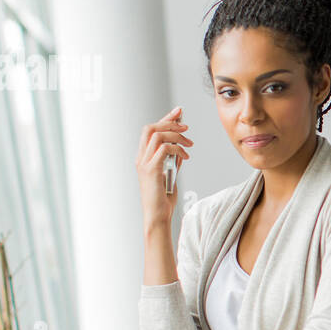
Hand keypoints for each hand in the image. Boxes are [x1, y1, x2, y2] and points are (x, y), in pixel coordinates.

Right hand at [137, 106, 193, 229]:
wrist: (158, 216)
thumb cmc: (163, 200)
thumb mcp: (170, 176)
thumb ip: (173, 162)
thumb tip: (180, 150)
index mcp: (144, 158)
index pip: (151, 131)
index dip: (165, 119)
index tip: (179, 113)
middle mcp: (141, 158)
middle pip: (150, 128)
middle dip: (169, 121)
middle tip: (186, 125)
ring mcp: (144, 163)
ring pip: (157, 135)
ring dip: (176, 135)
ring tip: (189, 142)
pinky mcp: (151, 170)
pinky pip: (163, 149)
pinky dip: (177, 148)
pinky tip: (186, 155)